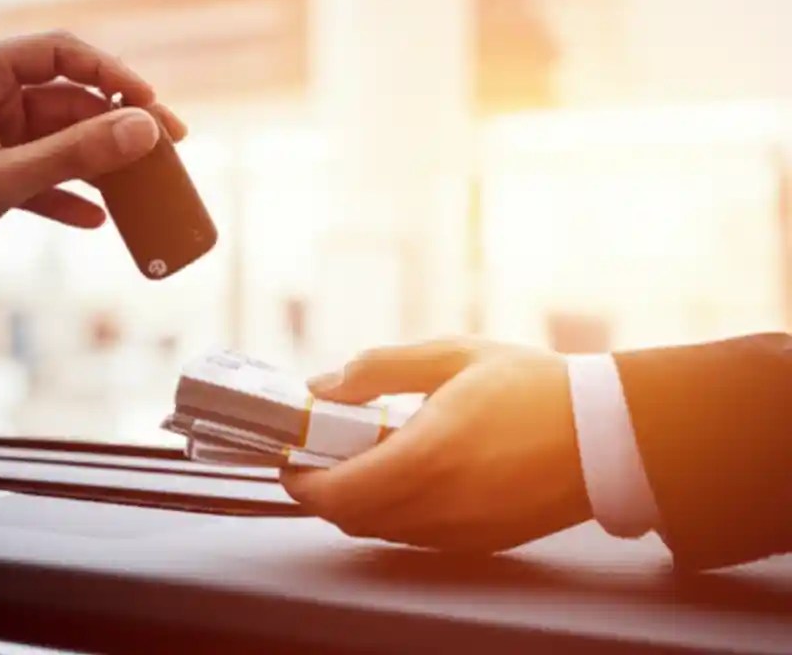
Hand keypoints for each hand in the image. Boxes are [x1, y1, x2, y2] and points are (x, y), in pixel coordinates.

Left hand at [0, 30, 186, 264]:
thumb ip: (71, 156)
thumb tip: (142, 131)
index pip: (64, 53)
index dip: (115, 76)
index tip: (154, 106)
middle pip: (69, 101)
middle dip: (118, 129)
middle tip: (170, 151)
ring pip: (57, 141)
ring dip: (97, 165)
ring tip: (146, 189)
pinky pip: (35, 173)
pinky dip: (63, 194)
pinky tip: (96, 219)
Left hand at [281, 338, 591, 552]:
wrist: (610, 434)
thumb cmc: (534, 387)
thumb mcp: (452, 357)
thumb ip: (379, 370)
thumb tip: (323, 386)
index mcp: (429, 456)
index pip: (337, 493)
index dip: (301, 481)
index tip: (290, 459)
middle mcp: (440, 505)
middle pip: (351, 518)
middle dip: (324, 491)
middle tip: (319, 456)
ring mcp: (461, 532)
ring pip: (381, 531)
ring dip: (359, 503)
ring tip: (365, 459)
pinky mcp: (480, 543)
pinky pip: (415, 538)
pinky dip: (394, 513)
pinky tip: (409, 476)